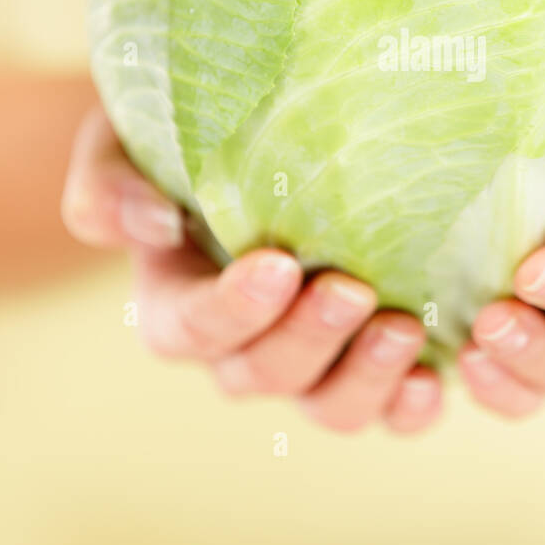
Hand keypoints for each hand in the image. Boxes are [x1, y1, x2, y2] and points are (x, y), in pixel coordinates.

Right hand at [61, 106, 440, 433]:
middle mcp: (241, 349)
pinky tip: (434, 380)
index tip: (277, 266)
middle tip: (352, 290)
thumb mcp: (124, 142)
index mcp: (176, 304)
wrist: (259, 132)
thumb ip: (110, 183)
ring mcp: (310, 362)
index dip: (233, 311)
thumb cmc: (187, 134)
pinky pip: (390, 411)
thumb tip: (151, 224)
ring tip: (404, 328)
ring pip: (329, 407)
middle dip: (309, 339)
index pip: (191, 329)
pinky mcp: (370, 361)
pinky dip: (411, 406)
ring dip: (366, 378)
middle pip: (265, 375)